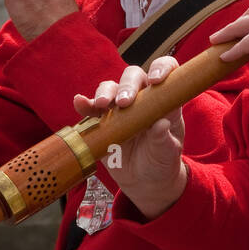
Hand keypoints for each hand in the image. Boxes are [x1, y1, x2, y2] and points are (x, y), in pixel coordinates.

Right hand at [73, 56, 185, 219]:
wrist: (144, 181)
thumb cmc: (162, 162)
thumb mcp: (168, 153)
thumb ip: (164, 139)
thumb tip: (161, 124)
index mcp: (164, 100)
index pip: (166, 71)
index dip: (162, 68)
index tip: (156, 80)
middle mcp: (141, 98)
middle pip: (133, 77)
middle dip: (127, 85)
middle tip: (123, 102)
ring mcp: (120, 108)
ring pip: (110, 88)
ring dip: (105, 92)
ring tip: (101, 104)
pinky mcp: (102, 120)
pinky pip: (91, 108)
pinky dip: (85, 104)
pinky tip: (80, 102)